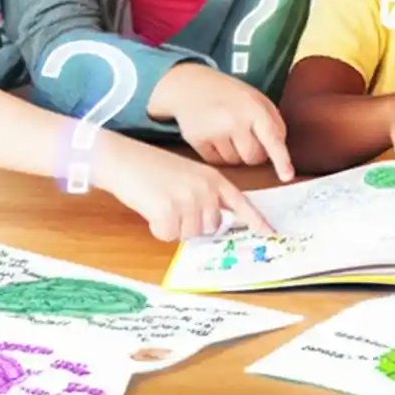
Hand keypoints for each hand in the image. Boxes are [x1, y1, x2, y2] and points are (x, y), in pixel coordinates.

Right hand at [95, 134, 275, 241]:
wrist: (123, 159)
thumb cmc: (151, 167)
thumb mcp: (188, 175)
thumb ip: (204, 195)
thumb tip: (212, 224)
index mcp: (213, 179)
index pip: (240, 202)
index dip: (255, 220)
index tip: (270, 233)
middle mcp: (205, 190)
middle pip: (210, 228)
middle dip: (191, 224)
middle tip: (171, 204)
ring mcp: (188, 200)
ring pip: (189, 235)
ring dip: (173, 226)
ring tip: (160, 203)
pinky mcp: (169, 211)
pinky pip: (168, 235)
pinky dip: (157, 228)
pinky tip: (150, 209)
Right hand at [150, 62, 294, 181]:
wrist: (190, 85)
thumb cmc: (229, 94)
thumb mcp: (256, 98)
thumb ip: (273, 122)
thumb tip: (279, 150)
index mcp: (253, 108)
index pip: (272, 138)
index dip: (281, 159)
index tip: (287, 176)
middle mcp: (234, 120)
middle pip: (253, 157)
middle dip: (254, 152)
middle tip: (246, 136)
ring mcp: (214, 131)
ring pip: (235, 162)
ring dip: (235, 153)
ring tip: (227, 132)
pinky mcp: (197, 141)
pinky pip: (217, 162)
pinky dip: (219, 154)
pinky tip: (215, 136)